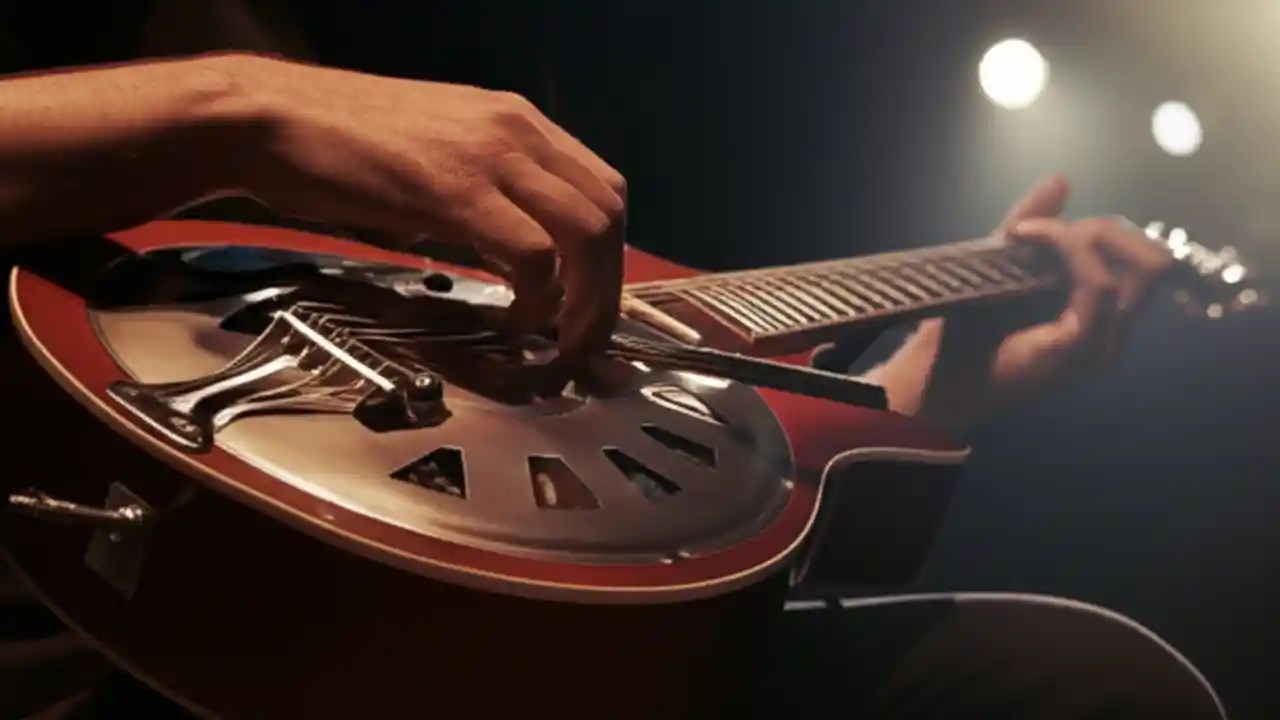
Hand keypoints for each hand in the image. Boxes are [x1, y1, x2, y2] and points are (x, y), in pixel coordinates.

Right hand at [221, 54, 626, 363]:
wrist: (267, 117)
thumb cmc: (339, 143)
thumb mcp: (437, 157)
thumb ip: (488, 195)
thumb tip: (520, 257)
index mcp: (516, 122)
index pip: (602, 190)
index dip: (609, 258)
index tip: (591, 305)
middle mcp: (516, 129)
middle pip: (608, 215)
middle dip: (608, 291)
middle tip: (584, 340)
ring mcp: (490, 154)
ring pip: (586, 234)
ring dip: (584, 302)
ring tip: (558, 342)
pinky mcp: (454, 188)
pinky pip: (532, 254)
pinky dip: (536, 300)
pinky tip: (512, 322)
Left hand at [864, 175, 1173, 430]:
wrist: (934, 380)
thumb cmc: (964, 329)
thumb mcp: (999, 266)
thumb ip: (1032, 225)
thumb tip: (1062, 179)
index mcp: (1100, 317)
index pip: (1144, 259)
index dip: (1104, 229)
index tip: (1035, 225)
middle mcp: (1111, 334)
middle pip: (1152, 260)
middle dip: (1101, 229)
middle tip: (1041, 231)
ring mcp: (1101, 345)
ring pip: (1135, 267)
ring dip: (1080, 235)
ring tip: (1026, 236)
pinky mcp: (1080, 349)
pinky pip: (1097, 285)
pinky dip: (1066, 246)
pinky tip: (1022, 237)